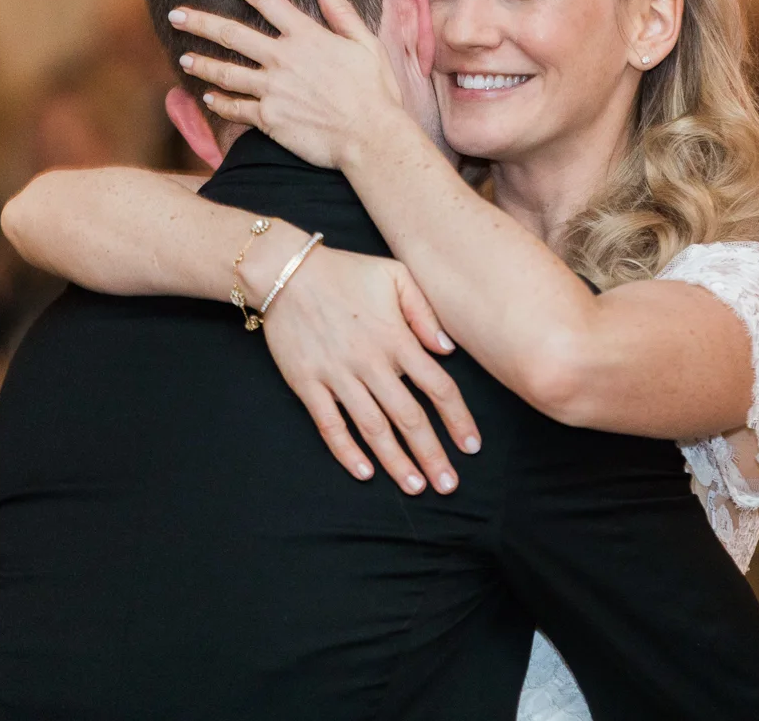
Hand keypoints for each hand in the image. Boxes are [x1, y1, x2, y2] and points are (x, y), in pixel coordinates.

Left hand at [168, 0, 401, 168]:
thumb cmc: (376, 92)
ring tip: (185, 57)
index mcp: (306, 36)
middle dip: (198, 21)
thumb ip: (341, 11)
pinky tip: (208, 98)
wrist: (371, 137)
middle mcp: (283, 58)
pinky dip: (219, 103)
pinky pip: (235, 109)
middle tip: (175, 15)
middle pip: (230, 33)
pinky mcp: (269, 119)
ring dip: (202, 63)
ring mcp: (272, 89)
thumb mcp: (366, 44)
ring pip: (225, 72)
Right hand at [247, 238, 479, 493]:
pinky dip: (346, 451)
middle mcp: (370, 362)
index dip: (458, 420)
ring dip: (395, 461)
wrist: (287, 272)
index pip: (438, 387)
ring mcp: (337, 376)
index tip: (471, 447)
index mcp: (397, 339)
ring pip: (373, 428)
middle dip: (431, 455)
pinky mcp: (307, 384)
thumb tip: (447, 350)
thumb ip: (425, 312)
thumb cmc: (348, 272)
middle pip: (409, 417)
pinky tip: (364, 473)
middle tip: (448, 485)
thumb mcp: (397, 275)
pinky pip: (329, 425)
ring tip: (414, 487)